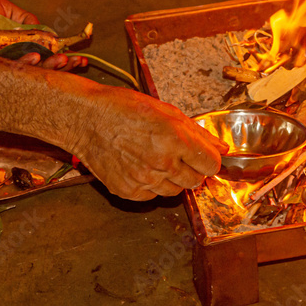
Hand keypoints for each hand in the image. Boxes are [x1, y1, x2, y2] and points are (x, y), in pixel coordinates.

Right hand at [69, 85, 227, 200]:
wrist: (84, 119)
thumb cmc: (121, 109)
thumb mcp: (165, 111)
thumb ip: (197, 132)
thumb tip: (220, 147)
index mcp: (175, 138)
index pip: (211, 165)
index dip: (209, 159)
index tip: (202, 156)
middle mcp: (162, 162)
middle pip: (196, 181)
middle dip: (192, 169)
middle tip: (178, 156)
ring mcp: (144, 180)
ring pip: (175, 191)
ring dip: (172, 178)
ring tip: (156, 159)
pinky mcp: (128, 191)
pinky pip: (152, 196)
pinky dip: (151, 185)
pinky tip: (141, 167)